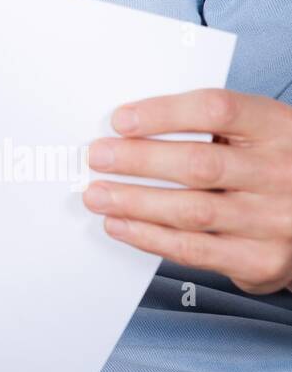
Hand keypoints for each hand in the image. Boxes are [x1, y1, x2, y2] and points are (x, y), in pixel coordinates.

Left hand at [84, 89, 291, 293]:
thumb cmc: (274, 165)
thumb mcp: (259, 132)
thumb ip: (211, 126)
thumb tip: (131, 127)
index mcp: (278, 128)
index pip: (217, 110)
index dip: (163, 113)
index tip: (121, 120)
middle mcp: (281, 174)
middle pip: (199, 164)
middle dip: (138, 160)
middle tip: (98, 156)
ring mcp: (275, 221)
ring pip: (191, 210)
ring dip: (135, 202)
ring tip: (99, 195)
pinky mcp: (261, 261)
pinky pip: (194, 250)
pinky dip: (149, 237)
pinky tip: (122, 225)